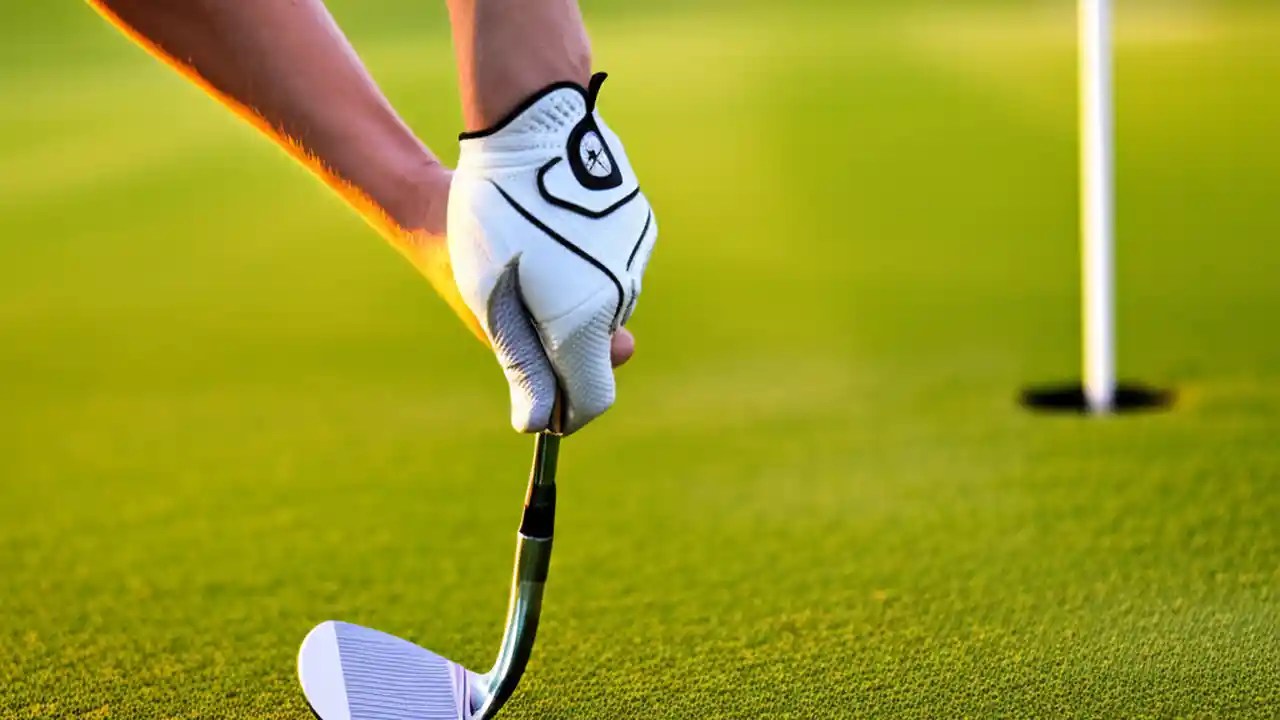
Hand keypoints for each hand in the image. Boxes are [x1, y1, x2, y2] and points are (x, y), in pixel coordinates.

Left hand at [447, 73, 656, 433]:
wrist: (524, 128)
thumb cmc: (488, 220)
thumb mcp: (489, 300)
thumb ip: (522, 364)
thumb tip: (539, 423)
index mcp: (582, 322)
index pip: (594, 397)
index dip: (567, 409)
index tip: (541, 400)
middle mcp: (621, 296)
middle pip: (597, 347)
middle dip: (561, 340)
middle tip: (515, 295)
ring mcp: (636, 258)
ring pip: (608, 302)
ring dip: (575, 294)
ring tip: (531, 250)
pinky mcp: (641, 226)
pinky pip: (616, 263)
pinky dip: (589, 259)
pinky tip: (555, 225)